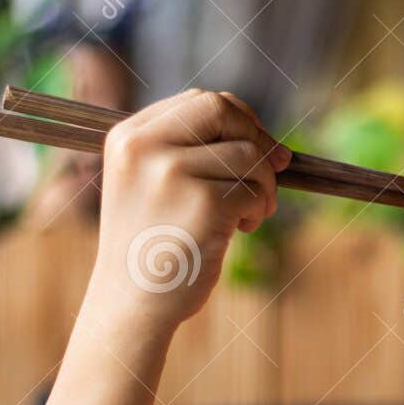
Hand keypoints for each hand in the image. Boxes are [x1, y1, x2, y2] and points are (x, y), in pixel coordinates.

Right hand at [91, 89, 289, 333]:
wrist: (132, 304)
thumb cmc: (153, 247)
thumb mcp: (153, 186)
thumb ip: (192, 152)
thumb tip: (268, 141)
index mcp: (127, 136)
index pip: (199, 101)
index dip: (239, 120)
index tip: (258, 146)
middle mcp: (143, 147)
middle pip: (223, 110)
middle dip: (258, 138)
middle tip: (276, 170)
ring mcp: (171, 173)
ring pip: (248, 155)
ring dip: (264, 185)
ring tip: (250, 214)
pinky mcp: (203, 204)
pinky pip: (254, 190)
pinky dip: (259, 209)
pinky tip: (241, 229)